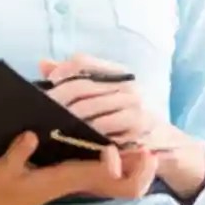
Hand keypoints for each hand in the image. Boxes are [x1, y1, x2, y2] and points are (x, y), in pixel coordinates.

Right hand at [0, 131, 150, 204]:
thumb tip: (31, 135)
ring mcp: (79, 182)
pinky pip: (109, 178)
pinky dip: (124, 167)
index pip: (100, 176)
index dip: (118, 166)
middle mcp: (78, 182)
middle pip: (121, 186)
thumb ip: (18, 153)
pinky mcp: (76, 179)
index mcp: (64, 179)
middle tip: (150, 150)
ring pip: (119, 183)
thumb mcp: (3, 169)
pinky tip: (128, 149)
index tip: (122, 150)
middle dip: (140, 172)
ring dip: (136, 169)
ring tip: (145, 147)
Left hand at [40, 54, 204, 202]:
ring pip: (88, 109)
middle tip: (41, 111)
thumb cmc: (128, 119)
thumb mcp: (106, 97)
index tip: (50, 81)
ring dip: (68, 119)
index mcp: (118, 73)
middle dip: (57, 100)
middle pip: (81, 87)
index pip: (83, 61)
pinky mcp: (136, 126)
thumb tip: (44, 64)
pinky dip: (85, 133)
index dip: (62, 70)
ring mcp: (133, 105)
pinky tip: (74, 137)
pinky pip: (102, 128)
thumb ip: (76, 80)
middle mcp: (128, 85)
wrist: (163, 142)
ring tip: (53, 126)